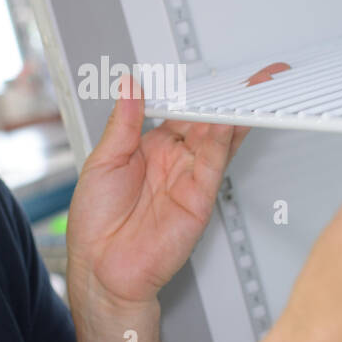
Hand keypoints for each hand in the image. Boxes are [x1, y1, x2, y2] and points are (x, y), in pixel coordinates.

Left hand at [66, 73, 249, 306]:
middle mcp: (172, 161)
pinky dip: (222, 140)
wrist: (101, 268)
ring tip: (246, 90)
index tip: (204, 73)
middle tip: (247, 76)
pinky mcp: (200, 198)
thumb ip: (124, 123)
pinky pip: (214, 163)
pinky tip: (226, 120)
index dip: (192, 92)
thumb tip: (130, 86)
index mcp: (148, 148)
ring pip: (217, 138)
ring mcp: (189, 179)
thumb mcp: (102, 161)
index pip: (178, 112)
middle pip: (205, 122)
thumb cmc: (94, 223)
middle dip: (226, 99)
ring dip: (233, 114)